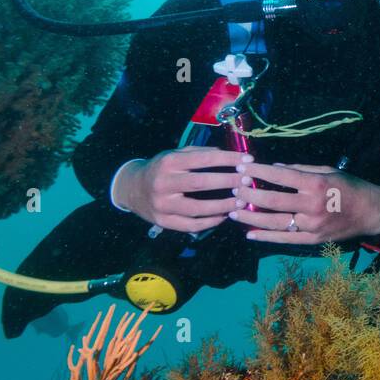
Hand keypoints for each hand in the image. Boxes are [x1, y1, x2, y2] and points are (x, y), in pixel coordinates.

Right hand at [113, 147, 250, 231]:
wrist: (131, 188)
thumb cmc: (160, 168)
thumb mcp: (175, 155)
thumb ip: (199, 153)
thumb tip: (227, 154)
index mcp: (168, 163)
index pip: (203, 159)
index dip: (227, 159)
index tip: (247, 159)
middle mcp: (163, 183)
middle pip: (200, 183)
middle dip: (227, 182)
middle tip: (247, 181)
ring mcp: (162, 205)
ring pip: (197, 209)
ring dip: (222, 206)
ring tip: (241, 201)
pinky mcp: (163, 222)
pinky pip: (191, 225)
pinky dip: (210, 222)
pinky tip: (224, 216)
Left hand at [228, 162, 379, 244]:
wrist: (373, 212)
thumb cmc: (350, 187)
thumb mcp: (328, 171)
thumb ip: (301, 170)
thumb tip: (274, 168)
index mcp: (316, 184)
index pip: (280, 176)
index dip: (259, 172)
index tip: (242, 168)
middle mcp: (312, 205)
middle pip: (273, 200)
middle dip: (249, 194)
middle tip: (234, 189)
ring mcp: (312, 225)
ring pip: (274, 222)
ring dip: (251, 217)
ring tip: (233, 211)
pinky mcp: (312, 240)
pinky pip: (284, 239)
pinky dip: (265, 237)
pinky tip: (249, 233)